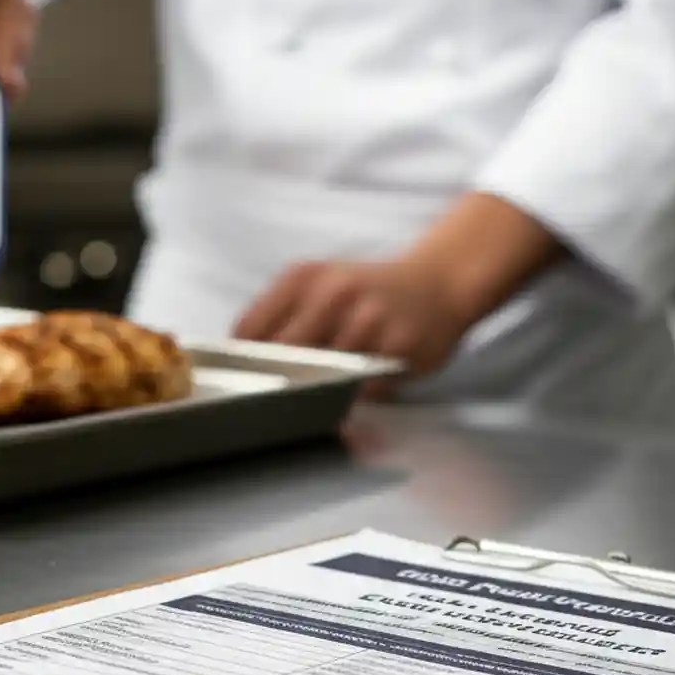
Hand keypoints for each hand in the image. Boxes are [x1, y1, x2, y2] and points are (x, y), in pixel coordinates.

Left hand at [233, 258, 473, 397]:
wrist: (437, 283)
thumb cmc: (367, 291)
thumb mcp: (318, 285)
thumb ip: (279, 315)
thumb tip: (237, 359)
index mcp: (303, 277)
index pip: (250, 330)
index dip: (244, 363)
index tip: (245, 381)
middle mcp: (333, 293)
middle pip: (283, 355)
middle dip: (280, 380)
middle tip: (282, 397)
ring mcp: (368, 318)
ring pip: (325, 375)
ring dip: (324, 389)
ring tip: (331, 387)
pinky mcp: (398, 345)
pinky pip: (364, 387)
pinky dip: (359, 393)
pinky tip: (364, 382)